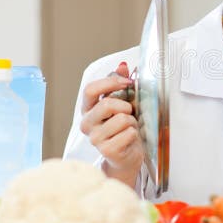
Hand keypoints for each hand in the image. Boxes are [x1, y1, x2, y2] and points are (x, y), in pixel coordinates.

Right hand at [79, 61, 142, 185]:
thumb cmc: (124, 128)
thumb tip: (123, 66)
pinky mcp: (107, 150)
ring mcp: (95, 138)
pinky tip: (130, 139)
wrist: (128, 156)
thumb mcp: (123, 103)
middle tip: (130, 113)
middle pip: (106, 105)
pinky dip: (135, 134)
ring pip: (122, 119)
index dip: (110, 83)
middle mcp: (87, 124)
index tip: (127, 82)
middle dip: (125, 106)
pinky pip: (129, 133)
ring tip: (130, 128)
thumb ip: (120, 84)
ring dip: (132, 122)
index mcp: (88, 109)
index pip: (90, 90)